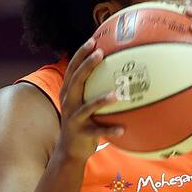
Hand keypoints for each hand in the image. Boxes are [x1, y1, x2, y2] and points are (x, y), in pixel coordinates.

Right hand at [55, 32, 127, 163]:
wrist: (70, 150)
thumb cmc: (82, 122)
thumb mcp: (83, 103)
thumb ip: (91, 89)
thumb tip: (114, 72)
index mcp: (68, 93)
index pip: (72, 69)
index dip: (81, 54)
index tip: (93, 41)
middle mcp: (68, 103)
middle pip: (76, 80)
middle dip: (87, 65)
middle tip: (100, 53)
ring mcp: (74, 118)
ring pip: (87, 107)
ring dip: (101, 100)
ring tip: (116, 93)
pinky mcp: (81, 134)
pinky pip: (98, 131)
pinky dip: (110, 130)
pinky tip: (123, 128)